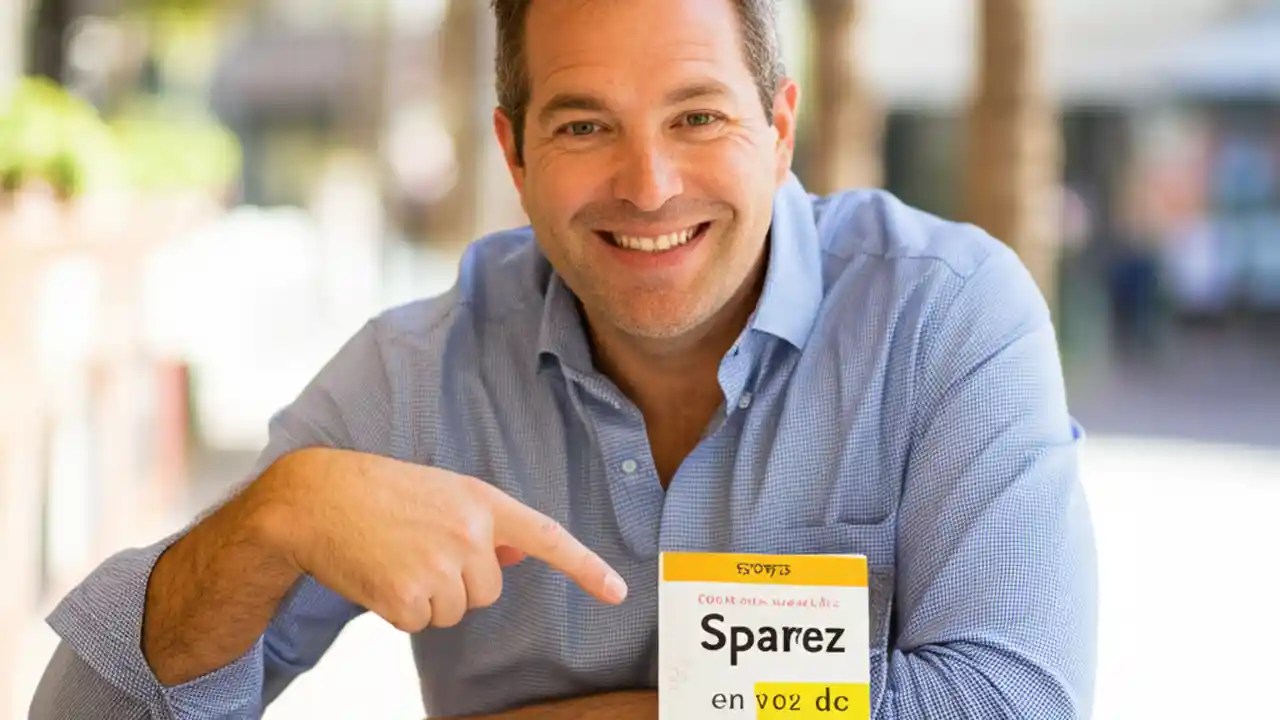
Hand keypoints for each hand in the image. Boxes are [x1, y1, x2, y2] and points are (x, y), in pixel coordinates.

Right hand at [252, 447, 626, 631]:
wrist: (315, 498)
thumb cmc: (376, 491)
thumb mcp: (441, 493)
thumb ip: (481, 524)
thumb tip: (515, 555)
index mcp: (482, 502)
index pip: (547, 536)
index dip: (585, 567)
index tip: (617, 592)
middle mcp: (470, 533)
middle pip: (487, 591)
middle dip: (456, 582)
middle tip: (415, 548)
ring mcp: (441, 566)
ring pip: (455, 611)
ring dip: (427, 597)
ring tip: (395, 557)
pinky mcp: (409, 597)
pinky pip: (421, 622)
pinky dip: (399, 609)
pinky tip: (379, 574)